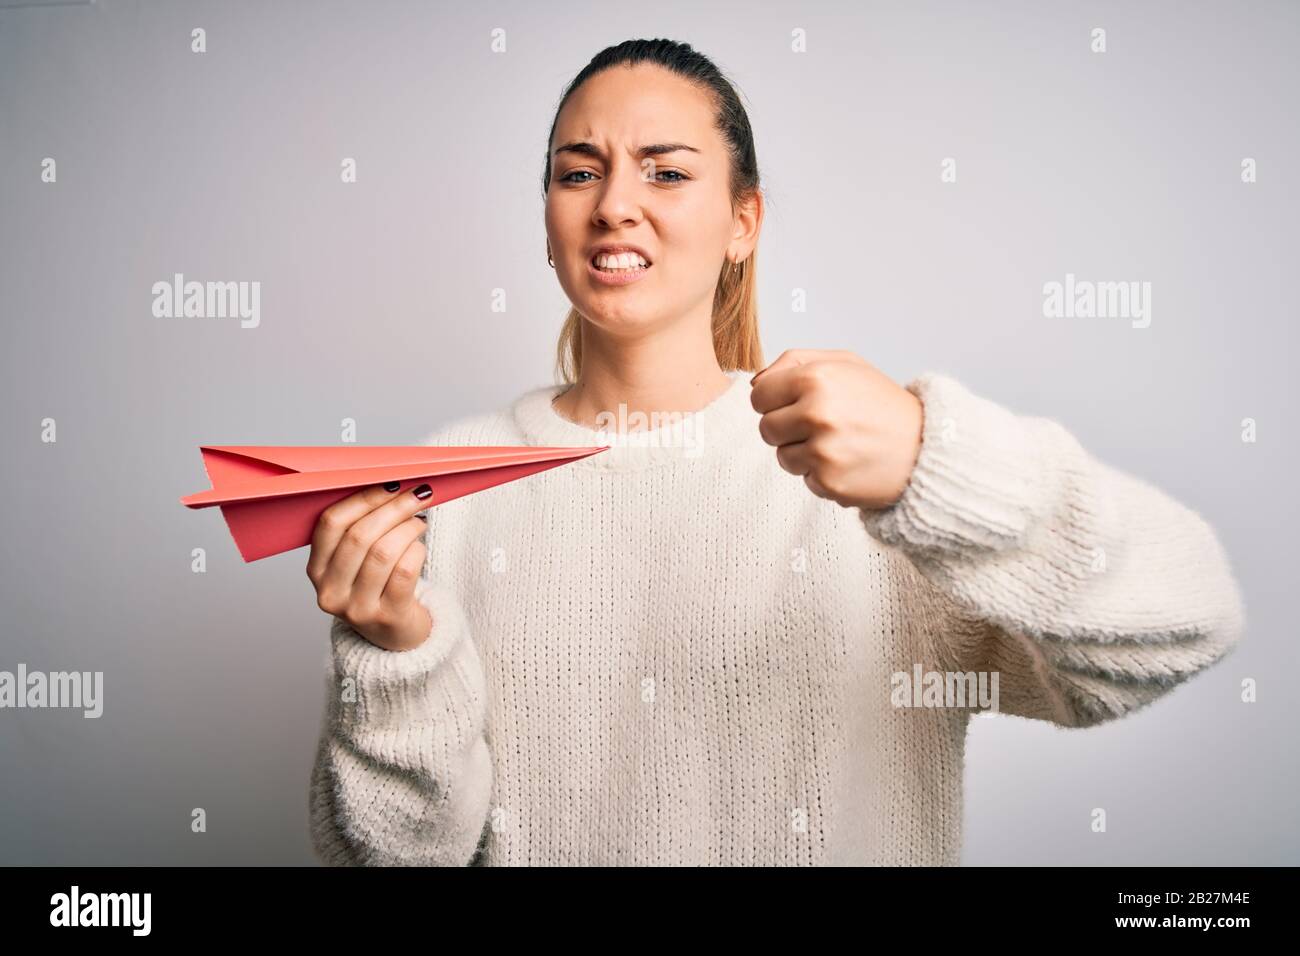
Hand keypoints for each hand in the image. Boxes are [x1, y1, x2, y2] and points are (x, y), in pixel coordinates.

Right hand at [306, 483, 433, 650]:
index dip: (363, 499)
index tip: (390, 484)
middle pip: (359, 536)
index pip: (331, 523)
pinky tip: (419, 546)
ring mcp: (357, 608)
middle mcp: (330, 591)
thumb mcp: (354, 564)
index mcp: (316, 570)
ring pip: (383, 552)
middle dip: (392, 508)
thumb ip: (360, 530)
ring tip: (419, 522)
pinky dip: (416, 550)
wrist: (395, 637)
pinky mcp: (387, 617)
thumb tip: (388, 486)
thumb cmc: (377, 589)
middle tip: (416, 495)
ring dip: (407, 528)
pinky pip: (405, 571)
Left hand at [750, 349, 923, 510]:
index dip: (774, 402)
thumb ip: (795, 362)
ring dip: (803, 453)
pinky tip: (849, 462)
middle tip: (820, 426)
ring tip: (838, 444)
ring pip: (782, 457)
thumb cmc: (882, 404)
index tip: (794, 405)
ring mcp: (823, 450)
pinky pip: (804, 479)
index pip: (759, 396)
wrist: (925, 446)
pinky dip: (822, 474)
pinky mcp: (829, 482)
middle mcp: (817, 413)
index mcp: (816, 378)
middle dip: (786, 429)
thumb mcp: (845, 364)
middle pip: (765, 428)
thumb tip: (756, 382)